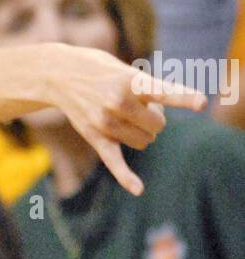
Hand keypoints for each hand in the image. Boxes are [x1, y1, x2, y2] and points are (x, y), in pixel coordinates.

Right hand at [45, 44, 206, 195]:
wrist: (57, 74)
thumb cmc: (99, 69)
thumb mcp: (125, 70)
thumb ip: (145, 93)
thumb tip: (154, 123)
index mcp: (129, 82)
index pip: (163, 91)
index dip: (184, 98)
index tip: (202, 103)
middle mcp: (117, 103)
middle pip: (158, 125)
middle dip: (155, 119)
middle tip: (140, 106)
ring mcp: (105, 122)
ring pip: (144, 141)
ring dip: (142, 133)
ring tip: (126, 118)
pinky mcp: (95, 137)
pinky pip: (114, 162)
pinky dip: (126, 177)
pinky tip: (138, 189)